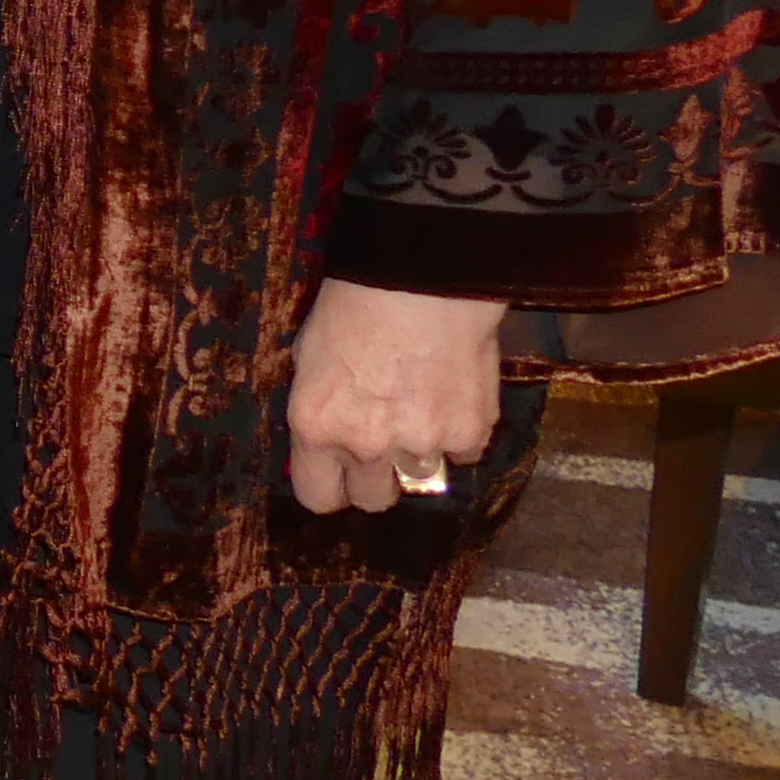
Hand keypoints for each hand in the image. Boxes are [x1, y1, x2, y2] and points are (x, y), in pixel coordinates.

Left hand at [285, 277, 508, 513]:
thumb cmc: (354, 305)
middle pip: (373, 500)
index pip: (318, 497)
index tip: (338, 476)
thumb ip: (320, 408)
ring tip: (421, 407)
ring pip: (422, 479)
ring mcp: (421, 444)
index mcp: (316, 426)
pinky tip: (452, 393)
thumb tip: (326, 434)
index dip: (330, 487)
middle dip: (377, 478)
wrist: (421, 280)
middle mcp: (366, 445)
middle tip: (385, 442)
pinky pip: (464, 453)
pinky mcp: (470, 434)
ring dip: (420, 454)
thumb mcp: (309, 355)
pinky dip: (460, 432)